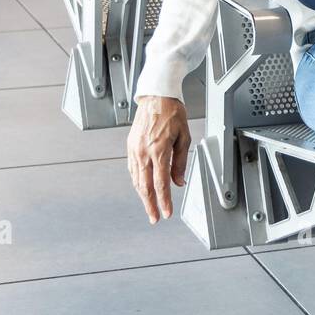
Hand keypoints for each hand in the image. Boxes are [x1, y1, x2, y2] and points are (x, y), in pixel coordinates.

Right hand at [127, 96, 190, 223]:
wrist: (156, 96)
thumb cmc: (172, 113)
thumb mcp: (184, 137)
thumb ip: (181, 162)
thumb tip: (179, 181)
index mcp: (159, 150)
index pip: (161, 183)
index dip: (164, 201)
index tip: (167, 212)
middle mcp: (144, 152)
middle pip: (145, 186)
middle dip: (150, 205)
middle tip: (154, 218)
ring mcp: (135, 149)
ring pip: (136, 180)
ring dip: (143, 196)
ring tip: (149, 206)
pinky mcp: (130, 146)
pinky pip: (132, 169)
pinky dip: (137, 181)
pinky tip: (141, 187)